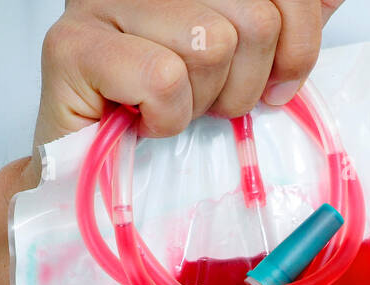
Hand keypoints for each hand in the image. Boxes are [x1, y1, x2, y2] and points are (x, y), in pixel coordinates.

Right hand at [26, 0, 342, 186]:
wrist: (92, 182)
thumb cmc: (169, 121)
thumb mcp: (246, 65)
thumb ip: (289, 22)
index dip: (299, 45)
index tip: (276, 85)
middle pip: (253, 18)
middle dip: (242, 84)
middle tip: (205, 104)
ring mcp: (101, 3)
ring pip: (209, 45)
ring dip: (199, 103)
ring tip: (169, 111)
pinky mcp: (70, 45)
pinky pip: (163, 78)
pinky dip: (166, 118)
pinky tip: (141, 122)